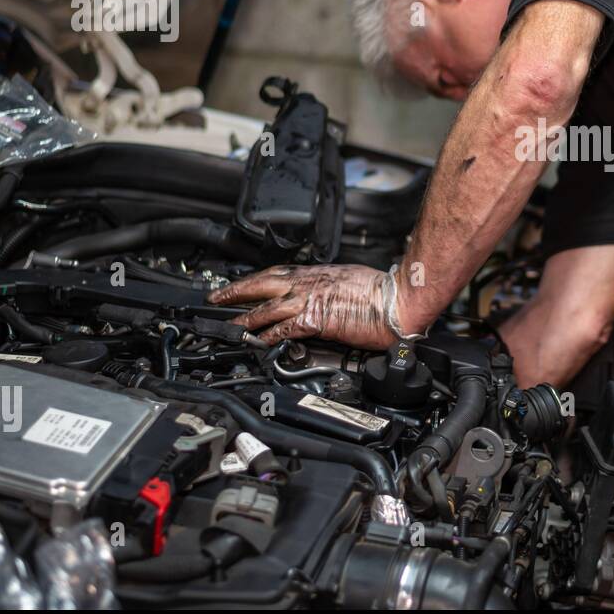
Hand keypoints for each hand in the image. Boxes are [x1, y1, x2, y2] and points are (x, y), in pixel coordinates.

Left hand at [206, 264, 397, 347]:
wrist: (396, 301)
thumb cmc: (382, 292)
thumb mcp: (350, 278)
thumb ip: (331, 285)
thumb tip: (324, 293)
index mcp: (319, 272)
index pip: (278, 272)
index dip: (257, 278)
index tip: (243, 283)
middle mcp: (310, 282)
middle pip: (264, 283)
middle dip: (237, 291)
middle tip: (217, 298)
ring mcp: (311, 299)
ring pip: (267, 307)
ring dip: (245, 316)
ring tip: (229, 325)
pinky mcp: (316, 319)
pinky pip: (284, 328)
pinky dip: (267, 335)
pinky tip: (256, 341)